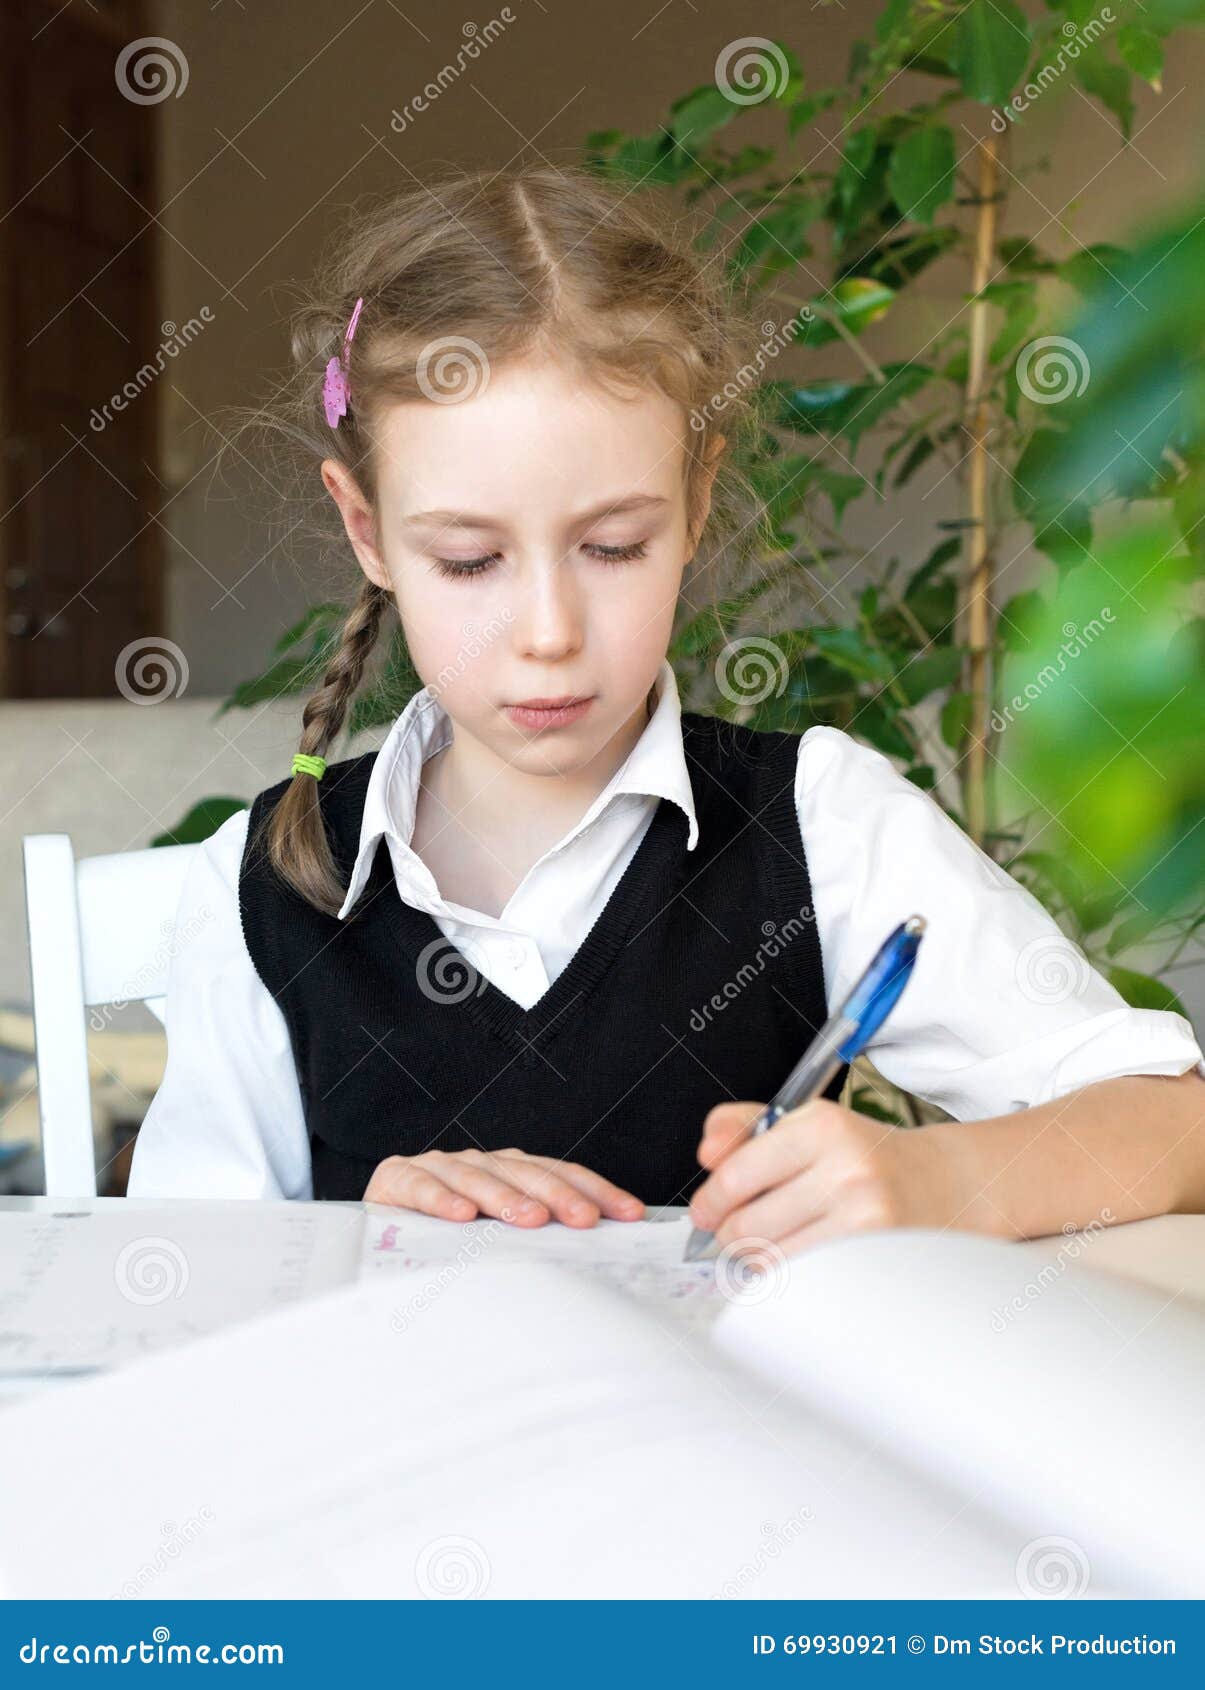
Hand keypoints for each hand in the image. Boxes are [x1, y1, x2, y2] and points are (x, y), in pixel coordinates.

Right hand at [363, 1147, 645, 1227]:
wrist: (370, 1243)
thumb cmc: (443, 1249)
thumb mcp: (495, 1244)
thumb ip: (536, 1243)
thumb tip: (599, 1260)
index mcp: (508, 1172)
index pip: (559, 1175)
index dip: (596, 1190)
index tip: (630, 1214)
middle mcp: (478, 1163)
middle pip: (526, 1173)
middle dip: (560, 1195)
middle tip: (586, 1219)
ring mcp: (438, 1167)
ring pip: (478, 1176)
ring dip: (506, 1197)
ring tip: (531, 1219)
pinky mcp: (397, 1179)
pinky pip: (422, 1186)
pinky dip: (442, 1199)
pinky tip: (461, 1215)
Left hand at [688, 1098, 957, 1257]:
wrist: (943, 1184)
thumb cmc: (863, 1156)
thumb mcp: (806, 1123)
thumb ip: (744, 1127)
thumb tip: (706, 1152)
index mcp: (821, 1126)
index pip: (735, 1175)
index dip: (710, 1201)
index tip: (706, 1211)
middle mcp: (847, 1169)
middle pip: (746, 1225)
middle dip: (731, 1232)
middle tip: (741, 1227)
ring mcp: (866, 1218)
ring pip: (770, 1260)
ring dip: (758, 1257)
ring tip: (775, 1241)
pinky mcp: (876, 1259)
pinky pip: (802, 1282)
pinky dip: (789, 1276)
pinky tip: (801, 1257)